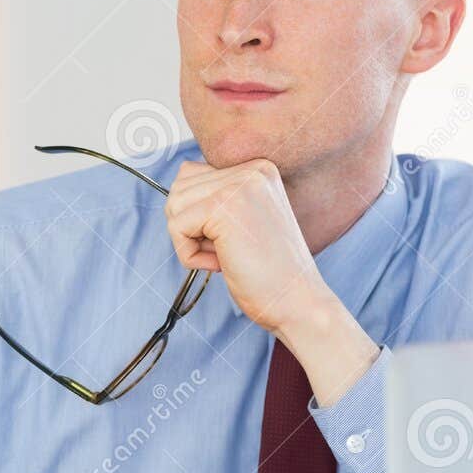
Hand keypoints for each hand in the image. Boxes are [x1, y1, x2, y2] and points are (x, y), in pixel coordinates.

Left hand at [164, 157, 378, 407]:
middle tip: (228, 250)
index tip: (230, 240)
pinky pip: (176, 226)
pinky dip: (189, 255)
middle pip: (179, 187)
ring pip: (174, 205)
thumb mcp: (243, 223)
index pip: (193, 175)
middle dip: (190, 227)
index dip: (197, 217)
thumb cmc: (269, 273)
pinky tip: (221, 264)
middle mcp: (251, 170)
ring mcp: (239, 184)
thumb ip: (214, 201)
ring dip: (189, 241)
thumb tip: (173, 195)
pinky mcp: (224, 206)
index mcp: (258, 170)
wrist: (298, 302)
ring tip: (226, 256)